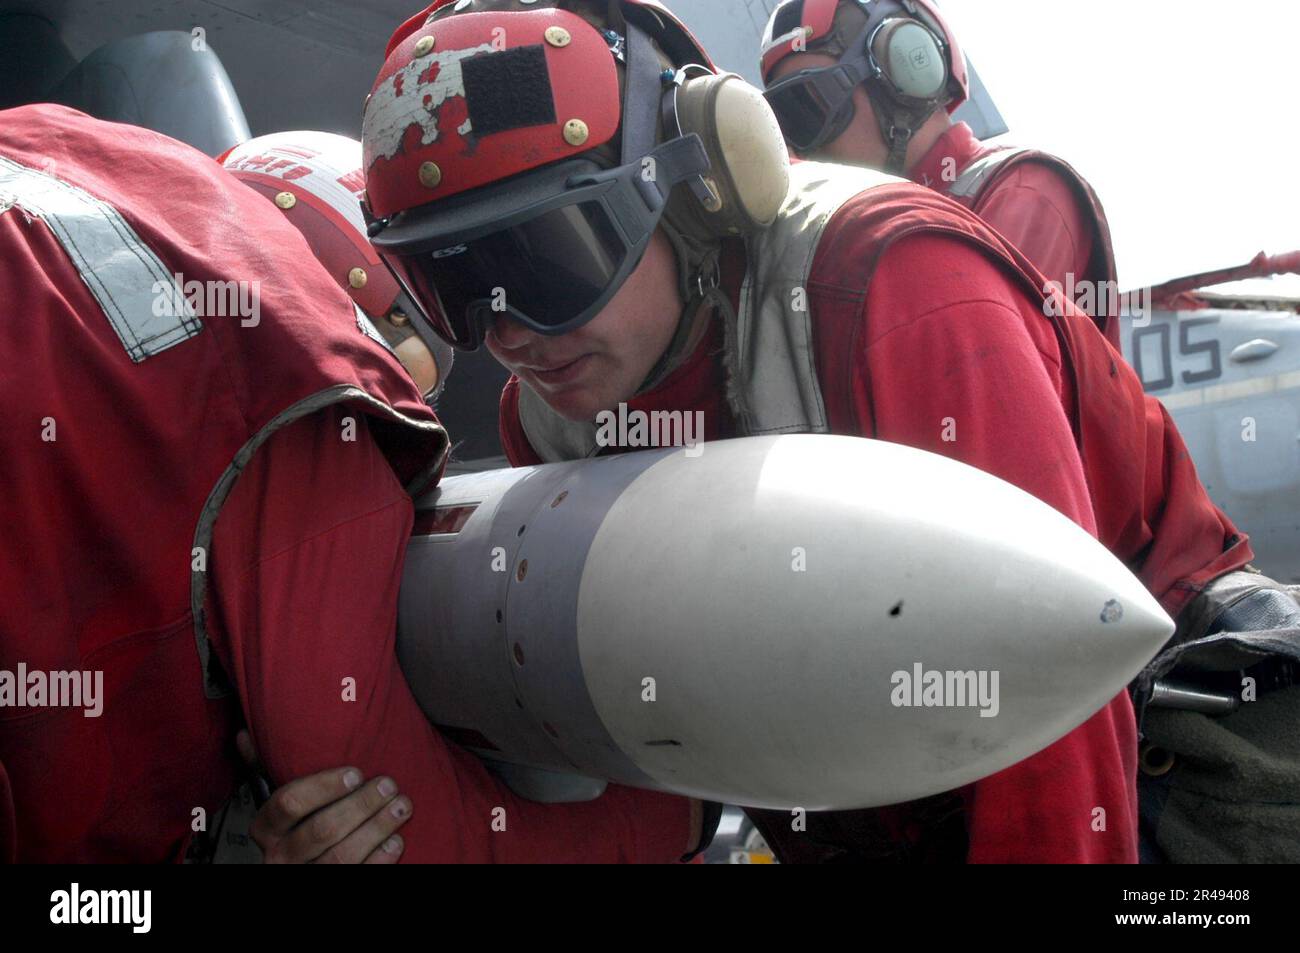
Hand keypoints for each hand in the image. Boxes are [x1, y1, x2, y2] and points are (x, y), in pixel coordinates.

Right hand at [239, 730, 412, 863]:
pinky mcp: (331, 889)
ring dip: (376, 829)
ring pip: (341, 857)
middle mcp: (281, 857)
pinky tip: (396, 841)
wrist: (302, 871)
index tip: (355, 773)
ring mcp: (305, 875)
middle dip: (360, 805)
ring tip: (401, 807)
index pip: (289, 803)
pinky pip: (357, 876)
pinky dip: (379, 860)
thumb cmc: (297, 828)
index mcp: (265, 828)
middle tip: (389, 785)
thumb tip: (246, 734)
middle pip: (321, 830)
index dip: (324, 787)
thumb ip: (264, 769)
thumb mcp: (279, 803)